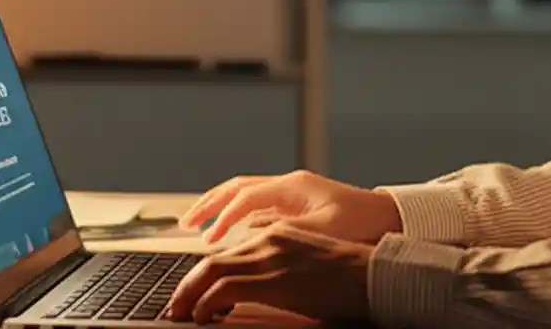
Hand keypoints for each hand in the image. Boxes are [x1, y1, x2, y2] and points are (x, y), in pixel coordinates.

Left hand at [168, 222, 372, 323]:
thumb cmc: (351, 278)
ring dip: (190, 294)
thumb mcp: (309, 266)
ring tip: (181, 313)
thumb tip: (253, 295)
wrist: (374, 275)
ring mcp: (269, 255)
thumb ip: (280, 272)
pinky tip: (204, 316)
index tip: (193, 294)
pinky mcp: (272, 276)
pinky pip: (225, 287)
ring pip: (211, 270)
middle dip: (188, 285)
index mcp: (278, 234)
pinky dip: (206, 303)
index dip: (204, 275)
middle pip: (212, 260)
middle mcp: (269, 239)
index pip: (229, 253)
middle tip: (176, 306)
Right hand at [179, 169, 401, 243]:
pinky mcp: (301, 204)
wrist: (392, 217)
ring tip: (203, 225)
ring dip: (224, 208)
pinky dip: (243, 215)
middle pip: (239, 187)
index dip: (222, 218)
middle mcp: (290, 184)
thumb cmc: (362, 223)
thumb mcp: (321, 232)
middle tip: (187, 223)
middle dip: (210, 204)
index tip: (207, 239)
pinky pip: (262, 204)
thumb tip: (250, 245)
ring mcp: (295, 193)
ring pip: (248, 194)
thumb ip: (283, 236)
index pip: (245, 197)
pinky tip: (237, 231)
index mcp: (292, 186)